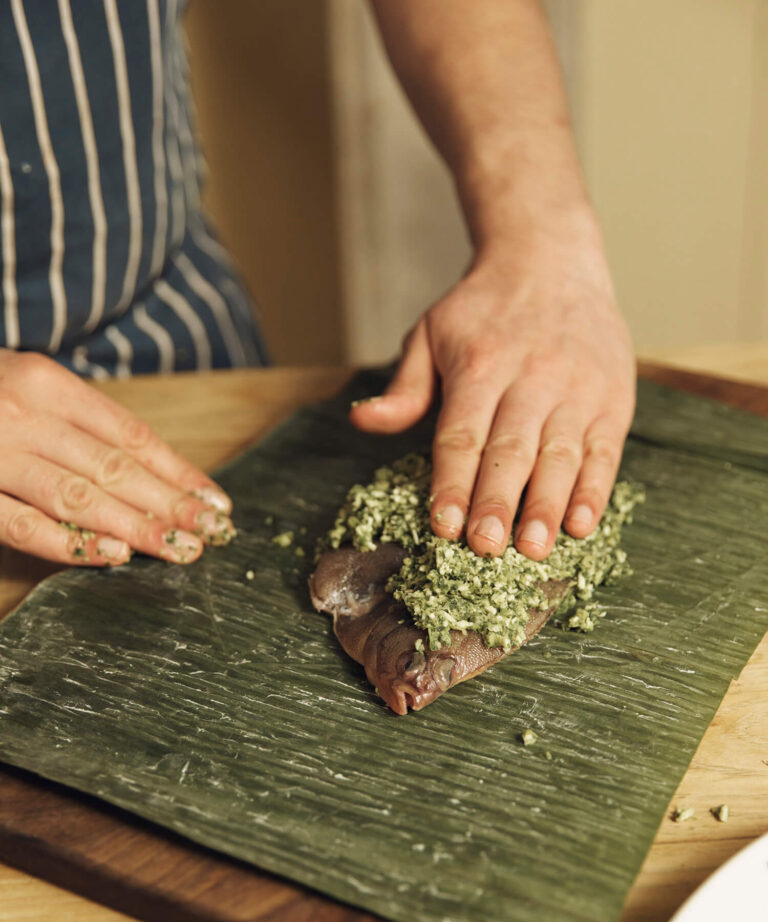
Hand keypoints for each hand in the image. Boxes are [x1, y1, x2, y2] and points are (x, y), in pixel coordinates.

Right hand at [0, 352, 234, 565]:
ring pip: (77, 495)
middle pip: (113, 466)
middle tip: (210, 534)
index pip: (130, 434)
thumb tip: (148, 474)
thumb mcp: (24, 388)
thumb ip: (75, 424)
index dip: (177, 471)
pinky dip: (68, 542)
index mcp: (46, 382)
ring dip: (135, 527)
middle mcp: (22, 412)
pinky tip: (112, 556)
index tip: (215, 502)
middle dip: (169, 504)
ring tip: (179, 550)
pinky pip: (21, 523)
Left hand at [351, 230, 635, 559]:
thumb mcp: (431, 333)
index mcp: (480, 364)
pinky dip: (594, 491)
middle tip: (486, 548)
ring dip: (548, 506)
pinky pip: (605, 451)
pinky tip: (581, 525)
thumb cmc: (482, 308)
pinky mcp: (613, 398)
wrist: (551, 257)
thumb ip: (405, 387)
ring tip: (535, 550)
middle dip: (498, 502)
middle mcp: (531, 377)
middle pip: (511, 449)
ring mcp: (577, 388)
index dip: (453, 482)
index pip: (463, 434)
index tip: (443, 525)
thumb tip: (362, 420)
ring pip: (561, 455)